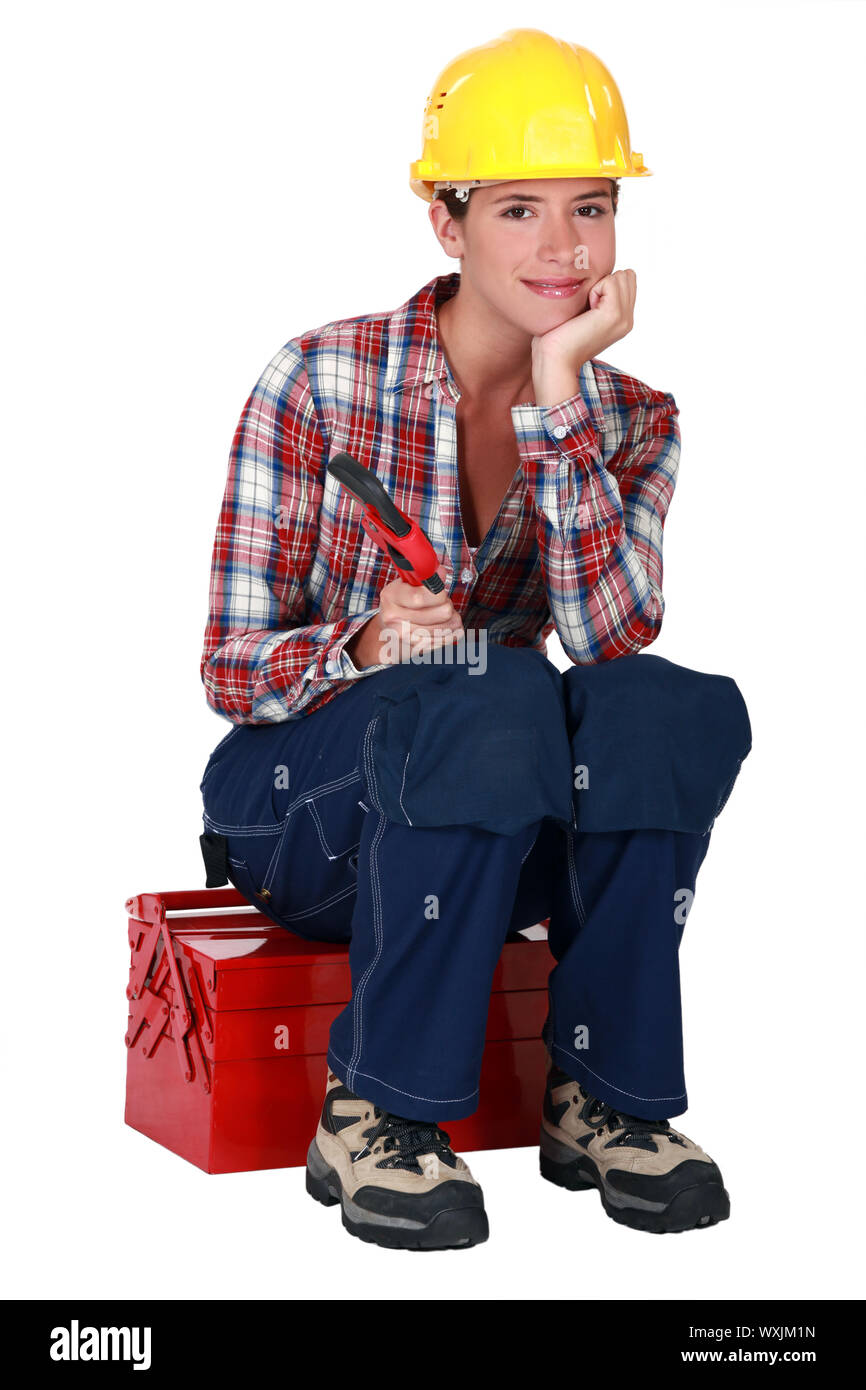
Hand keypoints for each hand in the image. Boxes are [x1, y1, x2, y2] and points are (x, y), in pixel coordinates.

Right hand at [346, 564, 463, 667]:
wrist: (386, 633)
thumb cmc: (401, 604)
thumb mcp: (406, 585)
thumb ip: (425, 578)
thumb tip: (440, 572)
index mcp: (391, 596)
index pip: (422, 597)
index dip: (440, 593)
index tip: (441, 590)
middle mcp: (394, 618)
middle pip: (442, 612)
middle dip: (448, 605)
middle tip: (442, 604)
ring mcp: (404, 636)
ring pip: (448, 627)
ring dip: (452, 619)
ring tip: (443, 615)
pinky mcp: (416, 649)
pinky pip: (447, 639)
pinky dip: (451, 633)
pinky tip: (445, 628)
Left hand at [531, 269, 636, 390]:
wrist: (556, 359)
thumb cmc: (560, 338)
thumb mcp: (584, 315)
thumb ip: (598, 299)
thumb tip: (600, 277)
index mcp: (622, 320)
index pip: (627, 281)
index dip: (606, 284)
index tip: (589, 306)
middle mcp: (627, 320)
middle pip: (627, 276)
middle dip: (605, 282)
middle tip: (588, 307)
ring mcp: (624, 318)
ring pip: (620, 277)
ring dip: (599, 286)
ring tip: (587, 310)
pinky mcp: (614, 314)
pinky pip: (610, 281)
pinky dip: (595, 289)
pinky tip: (587, 310)